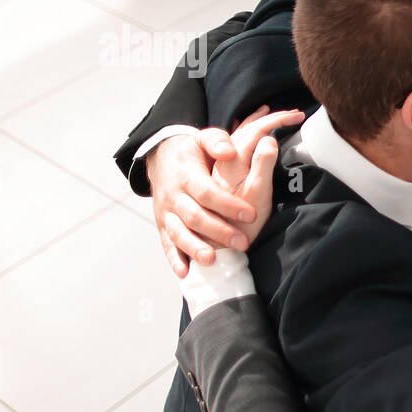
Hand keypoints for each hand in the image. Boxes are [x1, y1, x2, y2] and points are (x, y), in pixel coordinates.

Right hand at [145, 107, 302, 276]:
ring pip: (179, 233)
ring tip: (212, 260)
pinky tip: (185, 272)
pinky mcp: (163, 225)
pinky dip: (174, 258)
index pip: (207, 192)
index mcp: (186, 175)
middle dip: (218, 231)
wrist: (161, 160)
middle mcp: (174, 196)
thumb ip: (217, 141)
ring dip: (194, 248)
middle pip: (194, 216)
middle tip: (243, 243)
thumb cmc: (193, 153)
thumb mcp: (203, 139)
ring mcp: (167, 213)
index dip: (227, 204)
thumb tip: (229, 152)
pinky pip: (166, 243)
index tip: (250, 214)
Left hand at [211, 105, 302, 245]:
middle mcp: (225, 161)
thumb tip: (269, 139)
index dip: (278, 119)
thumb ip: (262, 164)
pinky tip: (243, 138)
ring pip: (239, 137)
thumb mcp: (258, 193)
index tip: (299, 116)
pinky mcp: (223, 178)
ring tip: (266, 115)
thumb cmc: (241, 223)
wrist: (220, 246)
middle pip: (247, 130)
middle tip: (292, 114)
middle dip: (269, 118)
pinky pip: (234, 147)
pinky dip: (244, 136)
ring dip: (256, 124)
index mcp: (234, 160)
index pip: (257, 130)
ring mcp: (222, 169)